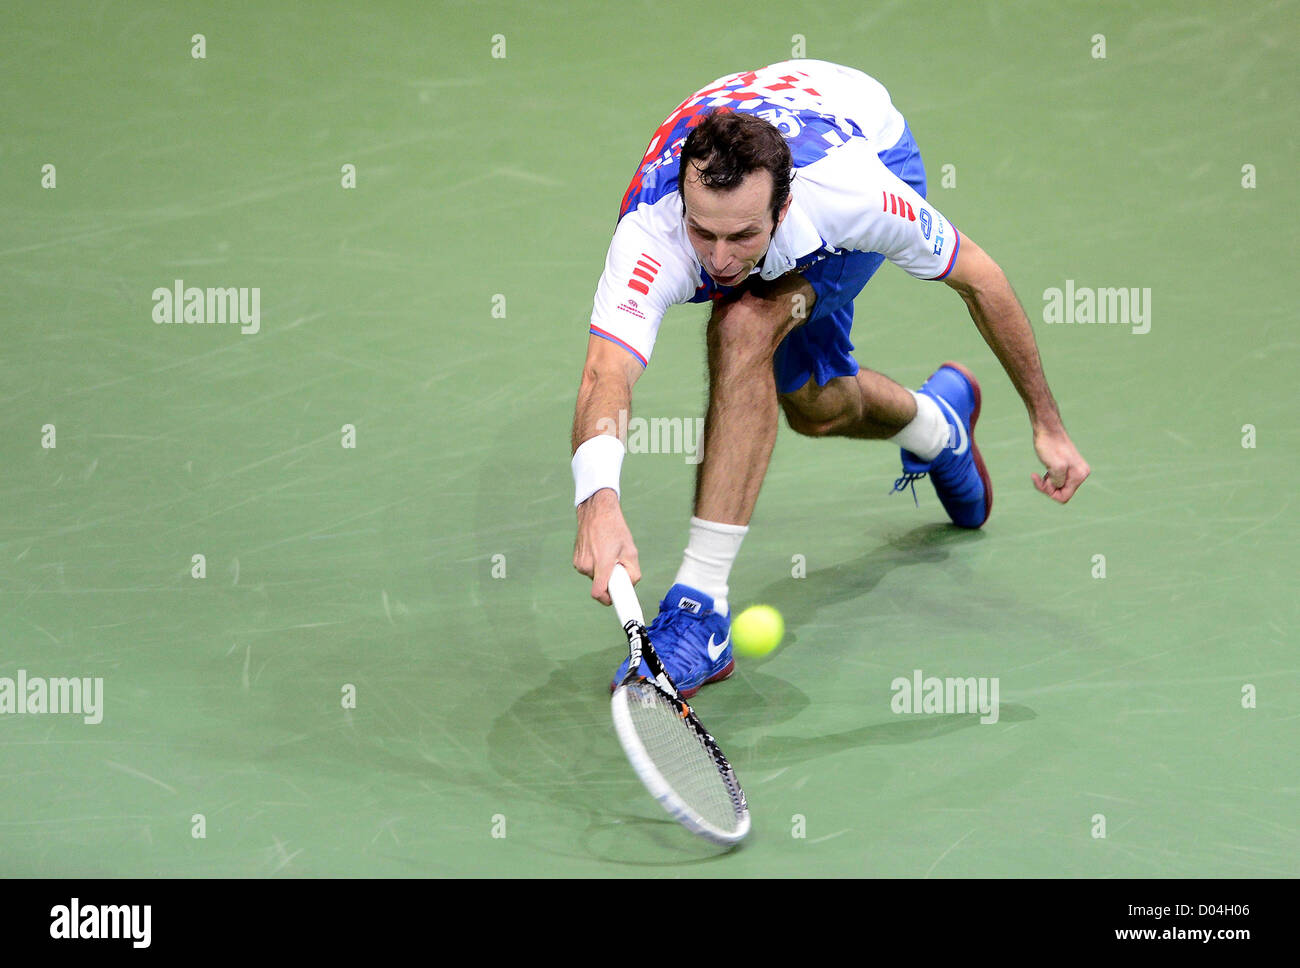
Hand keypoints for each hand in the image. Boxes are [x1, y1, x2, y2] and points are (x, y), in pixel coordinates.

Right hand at [572, 489, 639, 604]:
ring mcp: (579, 563)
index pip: (599, 593)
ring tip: (607, 554)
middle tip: (617, 566)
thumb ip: (633, 572)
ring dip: (603, 572)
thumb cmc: (615, 529)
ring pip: (594, 578)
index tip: (616, 602)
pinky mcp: (576, 560)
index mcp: (601, 563)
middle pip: (601, 585)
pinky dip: (596, 566)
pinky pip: (589, 571)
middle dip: (610, 580)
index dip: (609, 600)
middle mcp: (587, 565)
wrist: (596, 512)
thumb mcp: (631, 550)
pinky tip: (599, 551)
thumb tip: (629, 585)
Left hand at [1031, 425, 1089, 502]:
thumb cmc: (1049, 445)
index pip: (1064, 496)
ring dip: (1047, 482)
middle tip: (1038, 476)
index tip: (1043, 480)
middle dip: (1048, 487)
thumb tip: (1059, 486)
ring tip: (1041, 472)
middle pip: (1062, 492)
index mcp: (1080, 475)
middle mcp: (1080, 474)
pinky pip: (1056, 480)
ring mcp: (1074, 470)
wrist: (1047, 429)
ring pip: (1058, 486)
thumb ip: (1059, 480)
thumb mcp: (1055, 466)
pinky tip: (1043, 470)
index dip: (1050, 492)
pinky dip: (1048, 478)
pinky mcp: (1066, 466)